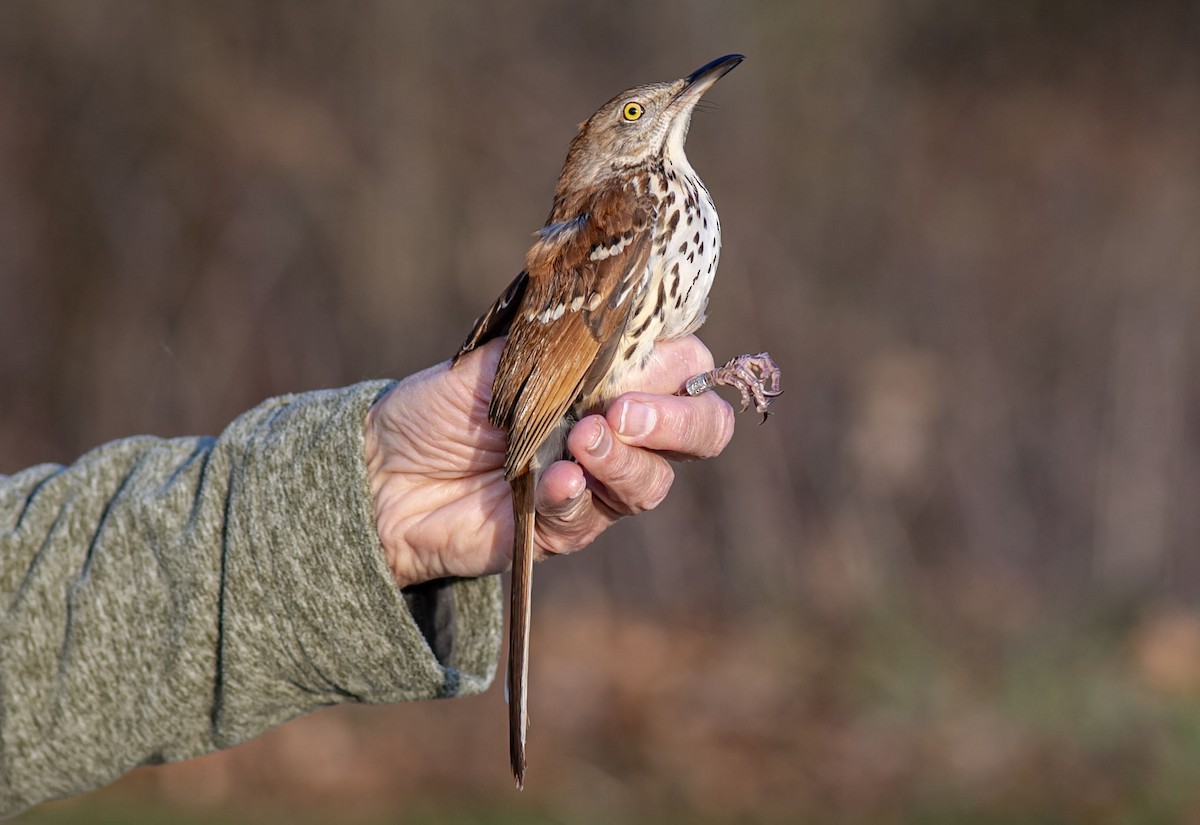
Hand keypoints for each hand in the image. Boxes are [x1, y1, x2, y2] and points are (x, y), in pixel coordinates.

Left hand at [364, 335, 734, 588]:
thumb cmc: (441, 404)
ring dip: (626, 459)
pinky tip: (554, 482)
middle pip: (701, 430)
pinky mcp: (569, 528)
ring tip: (581, 441)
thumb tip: (613, 316)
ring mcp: (598, 480)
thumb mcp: (500, 356)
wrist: (383, 472)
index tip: (643, 356)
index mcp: (613, 375)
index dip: (681, 362)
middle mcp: (619, 427)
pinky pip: (595, 515)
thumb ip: (561, 341)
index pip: (685, 365)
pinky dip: (579, 496)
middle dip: (680, 421)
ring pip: (656, 480)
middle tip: (628, 414)